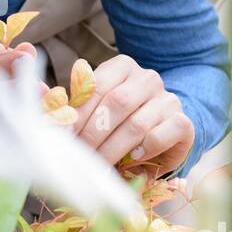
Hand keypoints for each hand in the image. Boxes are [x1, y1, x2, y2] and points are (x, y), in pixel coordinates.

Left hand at [70, 54, 194, 178]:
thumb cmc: (122, 121)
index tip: (64, 136)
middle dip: (94, 133)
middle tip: (79, 155)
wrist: (163, 132)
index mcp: (122, 67)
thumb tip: (49, 111)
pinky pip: (159, 136)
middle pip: (116, 103)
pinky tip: (131, 159)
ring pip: (136, 124)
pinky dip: (142, 150)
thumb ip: (75, 107)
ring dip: (113, 148)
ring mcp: (168, 99)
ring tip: (99, 164)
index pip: (97, 85)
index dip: (78, 112)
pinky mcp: (182, 122)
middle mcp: (147, 78)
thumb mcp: (98, 110)